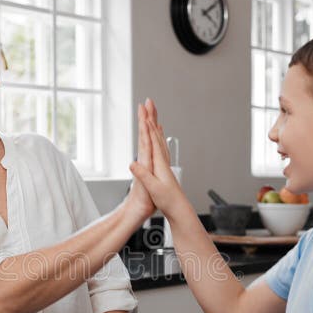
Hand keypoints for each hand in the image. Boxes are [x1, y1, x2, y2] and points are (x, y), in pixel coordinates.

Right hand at [129, 100, 187, 217]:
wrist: (178, 209)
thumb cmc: (167, 200)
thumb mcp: (153, 188)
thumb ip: (143, 175)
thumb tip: (133, 163)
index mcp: (159, 163)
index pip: (152, 139)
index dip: (147, 124)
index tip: (144, 110)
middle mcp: (163, 160)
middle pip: (157, 134)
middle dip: (152, 117)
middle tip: (149, 103)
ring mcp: (164, 164)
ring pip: (159, 140)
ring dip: (155, 126)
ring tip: (153, 116)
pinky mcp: (164, 169)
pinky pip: (161, 149)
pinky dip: (158, 140)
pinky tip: (159, 140)